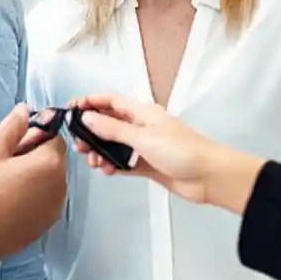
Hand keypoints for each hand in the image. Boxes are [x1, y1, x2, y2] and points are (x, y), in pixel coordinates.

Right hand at [0, 104, 67, 257]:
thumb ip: (12, 127)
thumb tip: (23, 110)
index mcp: (50, 163)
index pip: (54, 136)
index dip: (33, 136)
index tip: (13, 145)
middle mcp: (61, 185)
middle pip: (53, 159)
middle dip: (33, 156)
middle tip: (5, 164)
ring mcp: (55, 206)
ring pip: (49, 180)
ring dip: (33, 176)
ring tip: (4, 183)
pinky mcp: (47, 223)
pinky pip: (45, 199)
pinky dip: (32, 196)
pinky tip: (9, 200)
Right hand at [68, 94, 265, 212]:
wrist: (209, 177)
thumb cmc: (181, 151)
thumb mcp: (143, 138)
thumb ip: (114, 129)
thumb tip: (87, 118)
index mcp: (143, 113)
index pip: (111, 102)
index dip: (90, 102)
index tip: (70, 109)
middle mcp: (142, 127)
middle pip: (109, 124)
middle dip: (91, 131)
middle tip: (78, 144)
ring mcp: (145, 146)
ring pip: (114, 145)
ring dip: (101, 151)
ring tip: (94, 161)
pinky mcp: (148, 165)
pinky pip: (124, 162)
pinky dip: (113, 165)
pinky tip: (107, 170)